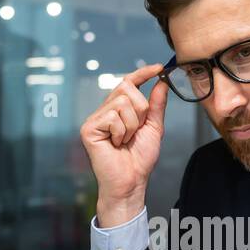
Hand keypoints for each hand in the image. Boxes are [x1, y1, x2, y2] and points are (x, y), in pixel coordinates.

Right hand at [79, 63, 167, 226]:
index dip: (142, 73)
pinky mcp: (89, 128)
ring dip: (132, 125)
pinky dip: (122, 132)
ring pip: (121, 103)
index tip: (158, 68)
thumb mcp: (153, 128)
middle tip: (137, 130)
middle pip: (126, 88)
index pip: (128, 83)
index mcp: (118, 110)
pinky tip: (117, 145)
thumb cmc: (139, 159)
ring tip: (126, 141)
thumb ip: (156, 105)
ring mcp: (95, 119)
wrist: (131, 182)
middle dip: (141, 109)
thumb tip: (161, 82)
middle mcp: (104, 111)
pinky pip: (113, 116)